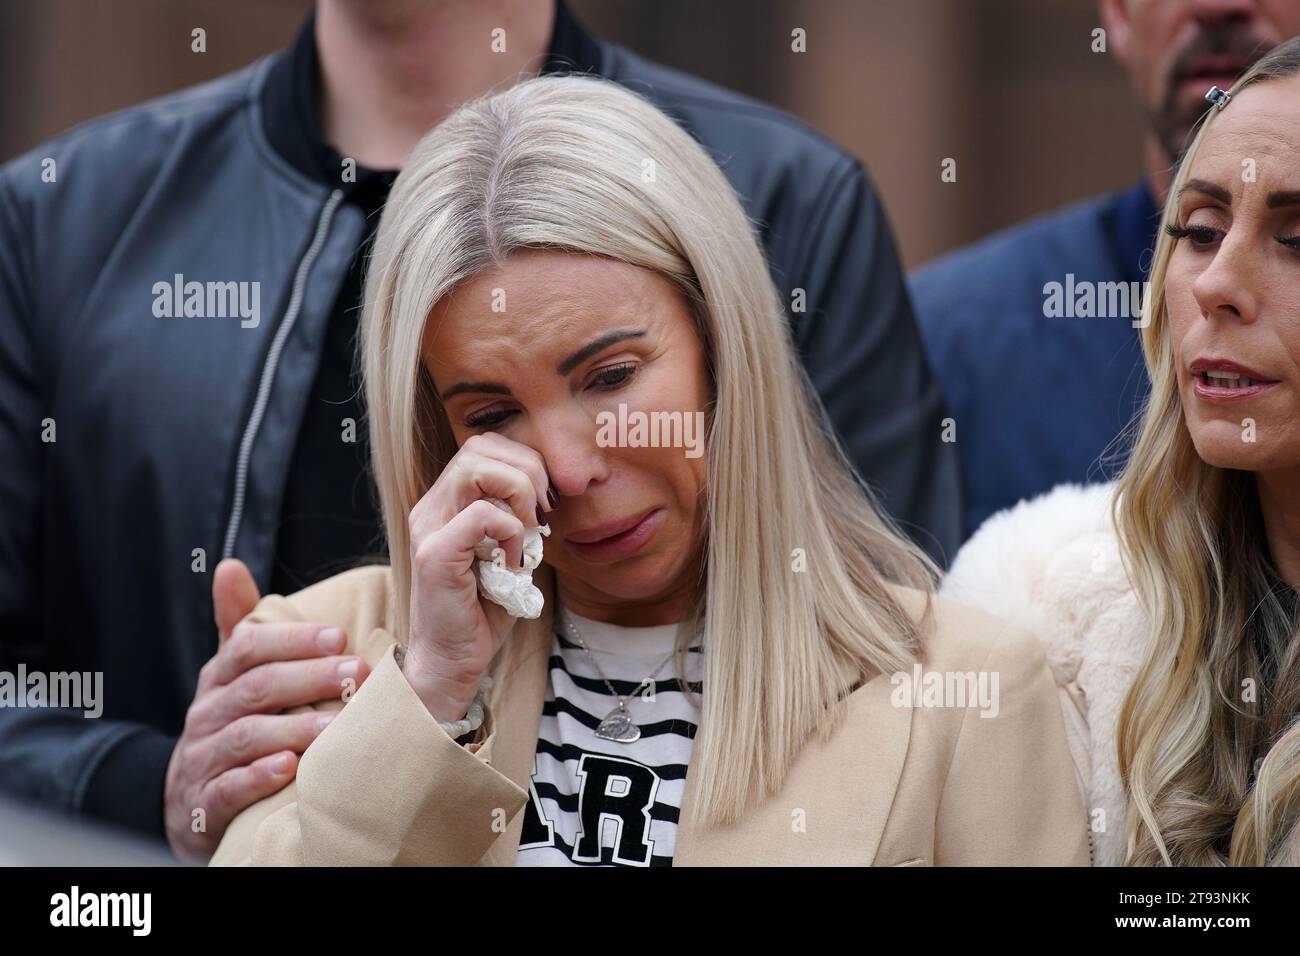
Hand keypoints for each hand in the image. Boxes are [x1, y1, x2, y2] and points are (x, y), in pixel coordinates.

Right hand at [163, 559, 371, 862]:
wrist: (187, 802)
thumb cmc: (229, 725)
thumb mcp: (230, 675)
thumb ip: (238, 624)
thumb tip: (229, 566)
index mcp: (218, 679)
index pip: (248, 648)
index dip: (292, 640)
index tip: (338, 636)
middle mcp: (207, 714)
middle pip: (256, 688)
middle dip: (308, 679)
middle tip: (356, 674)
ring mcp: (202, 760)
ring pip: (245, 737)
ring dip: (293, 729)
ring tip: (336, 728)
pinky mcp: (203, 804)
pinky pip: (227, 789)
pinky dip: (257, 778)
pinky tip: (289, 770)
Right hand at [402, 432, 554, 722]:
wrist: (452, 663)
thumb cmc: (482, 612)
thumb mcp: (508, 554)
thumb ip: (518, 520)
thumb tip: (551, 497)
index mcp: (446, 503)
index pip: (483, 446)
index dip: (523, 461)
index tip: (546, 502)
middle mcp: (431, 508)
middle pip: (479, 445)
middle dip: (527, 470)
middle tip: (543, 512)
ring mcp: (428, 528)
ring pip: (476, 467)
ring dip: (518, 494)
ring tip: (528, 531)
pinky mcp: (435, 554)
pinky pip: (483, 514)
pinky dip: (510, 532)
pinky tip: (514, 563)